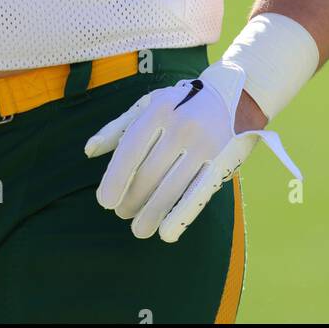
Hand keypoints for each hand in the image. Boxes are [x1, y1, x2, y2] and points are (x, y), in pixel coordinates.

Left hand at [85, 59, 299, 242]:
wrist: (238, 93)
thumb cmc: (183, 103)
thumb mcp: (150, 104)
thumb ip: (119, 127)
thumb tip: (89, 151)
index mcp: (160, 108)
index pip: (131, 149)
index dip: (116, 178)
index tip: (104, 202)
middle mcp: (182, 125)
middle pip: (149, 172)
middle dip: (132, 199)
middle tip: (122, 213)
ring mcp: (205, 144)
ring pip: (171, 188)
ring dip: (151, 214)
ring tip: (138, 228)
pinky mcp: (224, 161)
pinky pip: (199, 194)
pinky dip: (181, 216)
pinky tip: (166, 234)